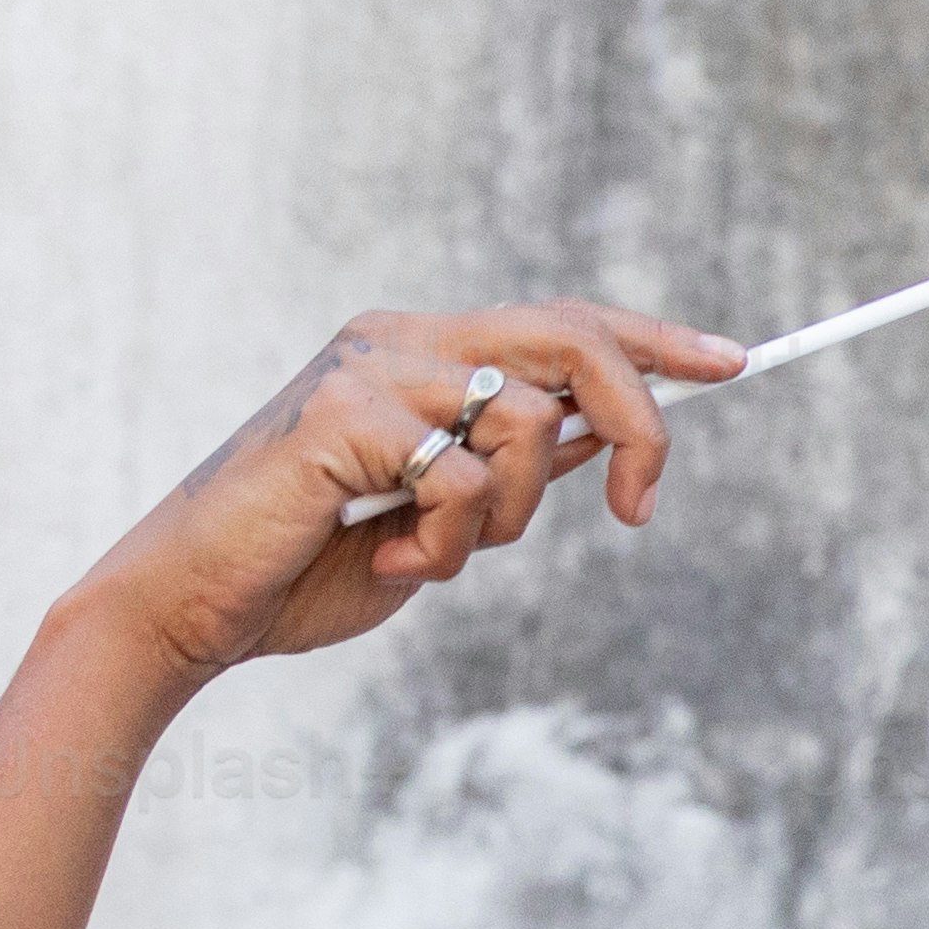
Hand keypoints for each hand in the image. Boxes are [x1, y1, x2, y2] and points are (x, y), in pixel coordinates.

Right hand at [68, 300, 735, 689]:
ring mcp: (367, 370)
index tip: (734, 363)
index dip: (654, 341)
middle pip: (571, 342)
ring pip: (530, 423)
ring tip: (426, 555)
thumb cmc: (312, 565)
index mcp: (422, 352)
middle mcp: (397, 340)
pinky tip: (384, 564)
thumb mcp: (442, 514)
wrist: (194, 606)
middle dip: (640, 424)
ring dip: (509, 520)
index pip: (562, 321)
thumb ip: (513, 467)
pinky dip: (446, 547)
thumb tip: (612, 438)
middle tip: (639, 511)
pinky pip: (467, 479)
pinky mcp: (342, 417)